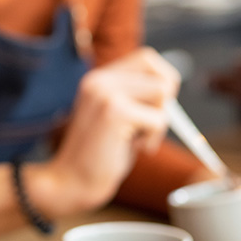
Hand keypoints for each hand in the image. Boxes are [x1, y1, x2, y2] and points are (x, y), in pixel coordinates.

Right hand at [44, 47, 180, 214]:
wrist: (70, 182)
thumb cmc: (98, 155)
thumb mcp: (115, 116)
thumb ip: (135, 97)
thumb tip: (170, 83)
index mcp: (97, 78)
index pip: (147, 58)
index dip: (161, 81)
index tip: (154, 107)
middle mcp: (99, 79)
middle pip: (160, 73)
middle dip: (166, 100)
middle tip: (150, 122)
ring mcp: (105, 93)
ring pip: (162, 93)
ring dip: (159, 121)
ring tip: (138, 138)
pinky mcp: (114, 112)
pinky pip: (159, 119)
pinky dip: (154, 138)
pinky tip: (134, 148)